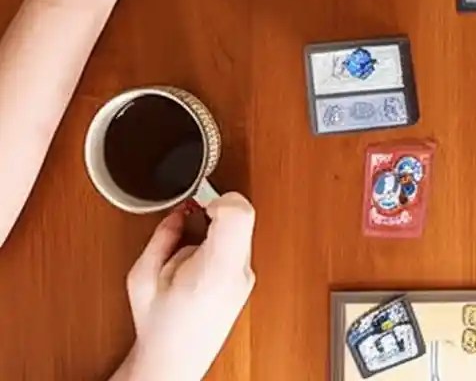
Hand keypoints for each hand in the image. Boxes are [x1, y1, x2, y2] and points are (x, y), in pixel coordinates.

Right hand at [118, 194, 256, 380]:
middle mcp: (238, 272)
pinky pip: (238, 247)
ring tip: (191, 250)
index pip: (239, 213)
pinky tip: (198, 261)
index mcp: (214, 270)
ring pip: (241, 230)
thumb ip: (162, 237)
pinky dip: (219, 244)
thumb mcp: (143, 276)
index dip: (220, 199)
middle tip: (191, 221)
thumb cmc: (158, 327)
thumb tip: (179, 213)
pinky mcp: (246, 281)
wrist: (175, 361)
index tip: (200, 203)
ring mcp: (246, 278)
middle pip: (243, 217)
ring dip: (216, 229)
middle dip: (214, 211)